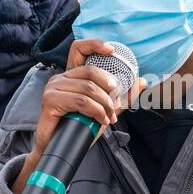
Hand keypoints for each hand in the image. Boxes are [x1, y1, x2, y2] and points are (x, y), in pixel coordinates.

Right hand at [30, 38, 142, 155]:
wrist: (59, 148)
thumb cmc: (79, 127)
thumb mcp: (104, 109)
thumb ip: (121, 96)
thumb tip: (142, 81)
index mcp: (71, 75)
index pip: (79, 48)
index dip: (95, 44)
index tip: (112, 51)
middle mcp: (60, 78)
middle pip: (91, 71)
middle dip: (110, 89)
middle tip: (116, 104)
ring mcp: (53, 88)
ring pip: (89, 88)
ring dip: (105, 104)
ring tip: (109, 117)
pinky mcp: (50, 101)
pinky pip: (82, 102)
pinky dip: (97, 111)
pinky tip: (102, 121)